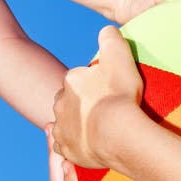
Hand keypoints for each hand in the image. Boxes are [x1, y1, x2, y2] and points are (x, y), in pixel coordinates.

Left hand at [52, 25, 144, 167]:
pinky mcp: (66, 149)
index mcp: (71, 80)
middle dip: (81, 102)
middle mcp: (61, 103)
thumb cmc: (118, 94)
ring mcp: (62, 128)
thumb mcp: (119, 55)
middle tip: (103, 108)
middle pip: (69, 99)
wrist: (116, 133)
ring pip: (66, 122)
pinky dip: (74, 144)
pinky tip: (88, 143)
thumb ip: (111, 37)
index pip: (78, 77)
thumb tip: (106, 31)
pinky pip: (66, 146)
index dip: (94, 82)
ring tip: (98, 127)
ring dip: (77, 123)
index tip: (108, 88)